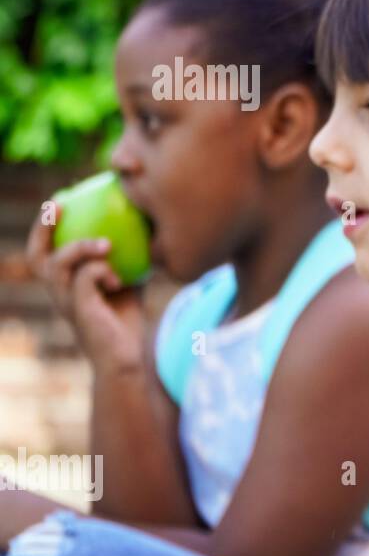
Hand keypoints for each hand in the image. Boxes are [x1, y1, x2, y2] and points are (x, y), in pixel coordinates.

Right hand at [26, 202, 145, 368]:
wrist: (126, 358)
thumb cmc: (125, 320)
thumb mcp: (127, 281)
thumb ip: (127, 257)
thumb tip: (146, 227)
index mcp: (63, 284)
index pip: (43, 251)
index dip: (44, 226)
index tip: (61, 198)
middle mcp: (58, 293)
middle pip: (35, 257)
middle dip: (42, 228)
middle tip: (60, 205)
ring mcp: (65, 304)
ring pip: (57, 266)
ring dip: (80, 248)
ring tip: (106, 244)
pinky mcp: (80, 313)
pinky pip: (84, 282)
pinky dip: (101, 271)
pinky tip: (118, 278)